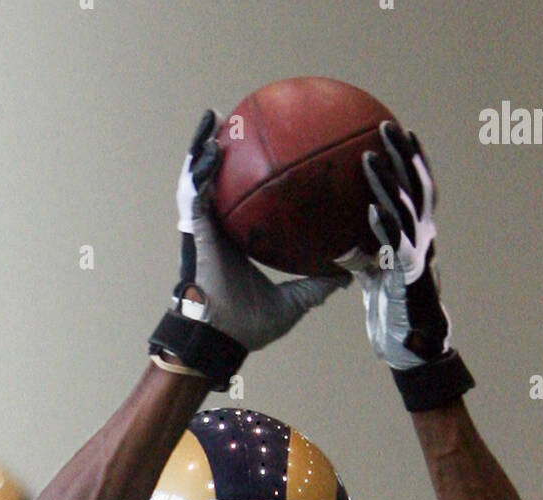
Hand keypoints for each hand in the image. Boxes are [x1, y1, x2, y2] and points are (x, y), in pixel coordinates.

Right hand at [174, 110, 349, 352]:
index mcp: (236, 243)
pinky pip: (193, 193)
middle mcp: (217, 231)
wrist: (223, 338)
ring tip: (214, 118)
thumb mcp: (295, 302)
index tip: (262, 152)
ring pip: (197, 179)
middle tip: (236, 121)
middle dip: (221, 150)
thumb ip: (318, 285)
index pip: (241, 201)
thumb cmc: (250, 325)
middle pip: (216, 182)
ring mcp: (202, 229)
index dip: (247, 177)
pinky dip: (199, 170)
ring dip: (202, 147)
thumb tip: (349, 275)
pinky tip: (209, 148)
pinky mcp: (194, 232)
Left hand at [337, 123, 451, 370]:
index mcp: (418, 233)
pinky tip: (370, 210)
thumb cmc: (393, 310)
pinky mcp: (409, 274)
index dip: (413, 158)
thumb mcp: (374, 273)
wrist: (413, 345)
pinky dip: (385, 225)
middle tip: (387, 125)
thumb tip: (335, 242)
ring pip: (407, 208)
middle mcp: (423, 237)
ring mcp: (418, 253)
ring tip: (370, 158)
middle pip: (416, 186)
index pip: (419, 187)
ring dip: (389, 182)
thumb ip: (361, 252)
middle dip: (404, 154)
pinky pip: (396, 244)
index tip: (401, 130)